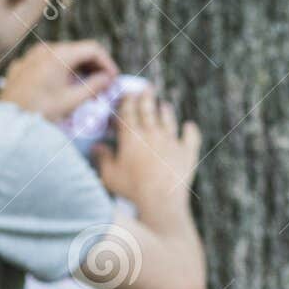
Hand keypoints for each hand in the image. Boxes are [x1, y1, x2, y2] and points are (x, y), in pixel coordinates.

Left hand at [0, 40, 117, 121]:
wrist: (5, 121)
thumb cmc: (37, 111)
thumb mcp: (71, 101)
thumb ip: (93, 86)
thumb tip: (107, 79)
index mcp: (59, 54)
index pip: (93, 48)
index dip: (107, 62)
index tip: (113, 78)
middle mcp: (45, 49)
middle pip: (78, 51)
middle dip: (93, 67)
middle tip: (103, 87)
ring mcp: (32, 56)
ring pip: (63, 57)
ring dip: (78, 70)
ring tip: (86, 90)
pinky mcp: (23, 66)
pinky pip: (48, 63)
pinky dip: (61, 72)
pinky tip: (64, 89)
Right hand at [93, 87, 201, 221]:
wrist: (161, 199)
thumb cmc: (132, 188)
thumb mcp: (110, 175)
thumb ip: (103, 158)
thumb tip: (97, 147)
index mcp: (132, 136)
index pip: (128, 112)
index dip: (127, 101)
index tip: (127, 93)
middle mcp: (152, 133)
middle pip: (149, 110)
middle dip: (146, 98)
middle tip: (146, 88)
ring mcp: (172, 141)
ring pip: (168, 120)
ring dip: (166, 111)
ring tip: (164, 105)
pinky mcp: (187, 152)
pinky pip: (191, 137)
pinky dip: (190, 130)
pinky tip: (189, 126)